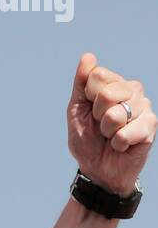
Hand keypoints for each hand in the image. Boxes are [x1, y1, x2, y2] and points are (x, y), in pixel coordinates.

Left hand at [68, 52, 156, 196]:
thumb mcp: (76, 111)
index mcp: (114, 83)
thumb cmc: (87, 141)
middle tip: (101, 127)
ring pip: (116, 113)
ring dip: (107, 131)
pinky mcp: (151, 125)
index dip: (88, 99)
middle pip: (108, 93)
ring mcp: (144, 106)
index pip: (97, 76)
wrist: (98, 171)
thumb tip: (88, 57)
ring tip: (111, 136)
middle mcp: (132, 90)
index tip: (91, 112)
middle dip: (98, 116)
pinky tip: (121, 146)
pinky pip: (125, 132)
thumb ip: (81, 83)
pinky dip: (117, 144)